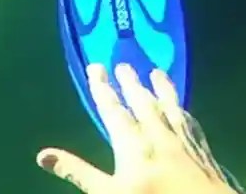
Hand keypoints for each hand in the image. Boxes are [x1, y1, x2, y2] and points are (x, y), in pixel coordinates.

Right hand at [37, 64, 236, 193]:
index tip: (96, 67)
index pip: (113, 109)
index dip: (103, 88)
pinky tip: (185, 109)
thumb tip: (43, 156)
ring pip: (169, 106)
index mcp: (131, 142)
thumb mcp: (109, 193)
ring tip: (157, 72)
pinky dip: (183, 111)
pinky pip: (190, 121)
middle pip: (142, 101)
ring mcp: (182, 139)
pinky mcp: (201, 149)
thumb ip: (78, 172)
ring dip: (161, 88)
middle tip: (123, 64)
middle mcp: (156, 133)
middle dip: (131, 82)